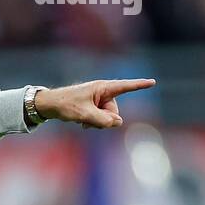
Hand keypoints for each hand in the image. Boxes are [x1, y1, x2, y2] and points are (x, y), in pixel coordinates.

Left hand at [36, 79, 155, 129]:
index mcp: (102, 88)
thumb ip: (103, 120)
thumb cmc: (66, 105)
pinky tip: (82, 123)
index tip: (153, 82)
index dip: (139, 85)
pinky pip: (101, 119)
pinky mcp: (94, 107)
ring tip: (82, 121)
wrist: (51, 105)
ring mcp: (98, 100)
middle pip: (114, 111)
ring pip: (107, 117)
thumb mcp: (85, 115)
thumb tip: (118, 122)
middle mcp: (103, 92)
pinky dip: (93, 123)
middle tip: (88, 121)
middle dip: (104, 119)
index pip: (125, 86)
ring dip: (97, 123)